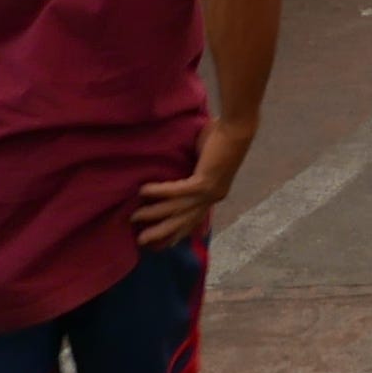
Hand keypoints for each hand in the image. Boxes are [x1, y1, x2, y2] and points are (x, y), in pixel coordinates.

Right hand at [133, 119, 254, 246]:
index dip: (178, 232)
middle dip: (162, 232)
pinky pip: (176, 192)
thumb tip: (172, 169)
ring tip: (135, 216)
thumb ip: (192, 172)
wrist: (237, 128)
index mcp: (215, 194)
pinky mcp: (204, 183)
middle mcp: (213, 197)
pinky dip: (159, 192)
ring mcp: (209, 192)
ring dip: (154, 214)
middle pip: (183, 221)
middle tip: (142, 241)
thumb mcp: (205, 161)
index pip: (194, 219)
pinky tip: (143, 191)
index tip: (164, 244)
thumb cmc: (222, 138)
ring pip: (176, 209)